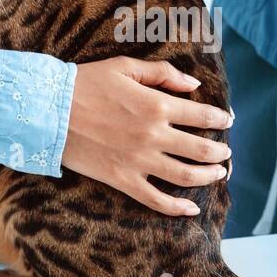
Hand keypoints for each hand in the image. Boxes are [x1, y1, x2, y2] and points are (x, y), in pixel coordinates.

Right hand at [62, 57, 231, 216]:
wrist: (48, 111)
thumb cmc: (85, 83)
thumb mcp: (125, 67)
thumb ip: (162, 73)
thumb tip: (193, 84)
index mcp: (157, 105)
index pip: (202, 116)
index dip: (220, 119)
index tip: (228, 121)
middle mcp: (153, 136)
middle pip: (200, 149)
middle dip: (220, 152)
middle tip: (226, 152)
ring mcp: (139, 161)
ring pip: (186, 176)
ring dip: (209, 176)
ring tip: (219, 174)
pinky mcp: (123, 180)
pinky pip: (156, 200)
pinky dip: (177, 207)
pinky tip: (192, 209)